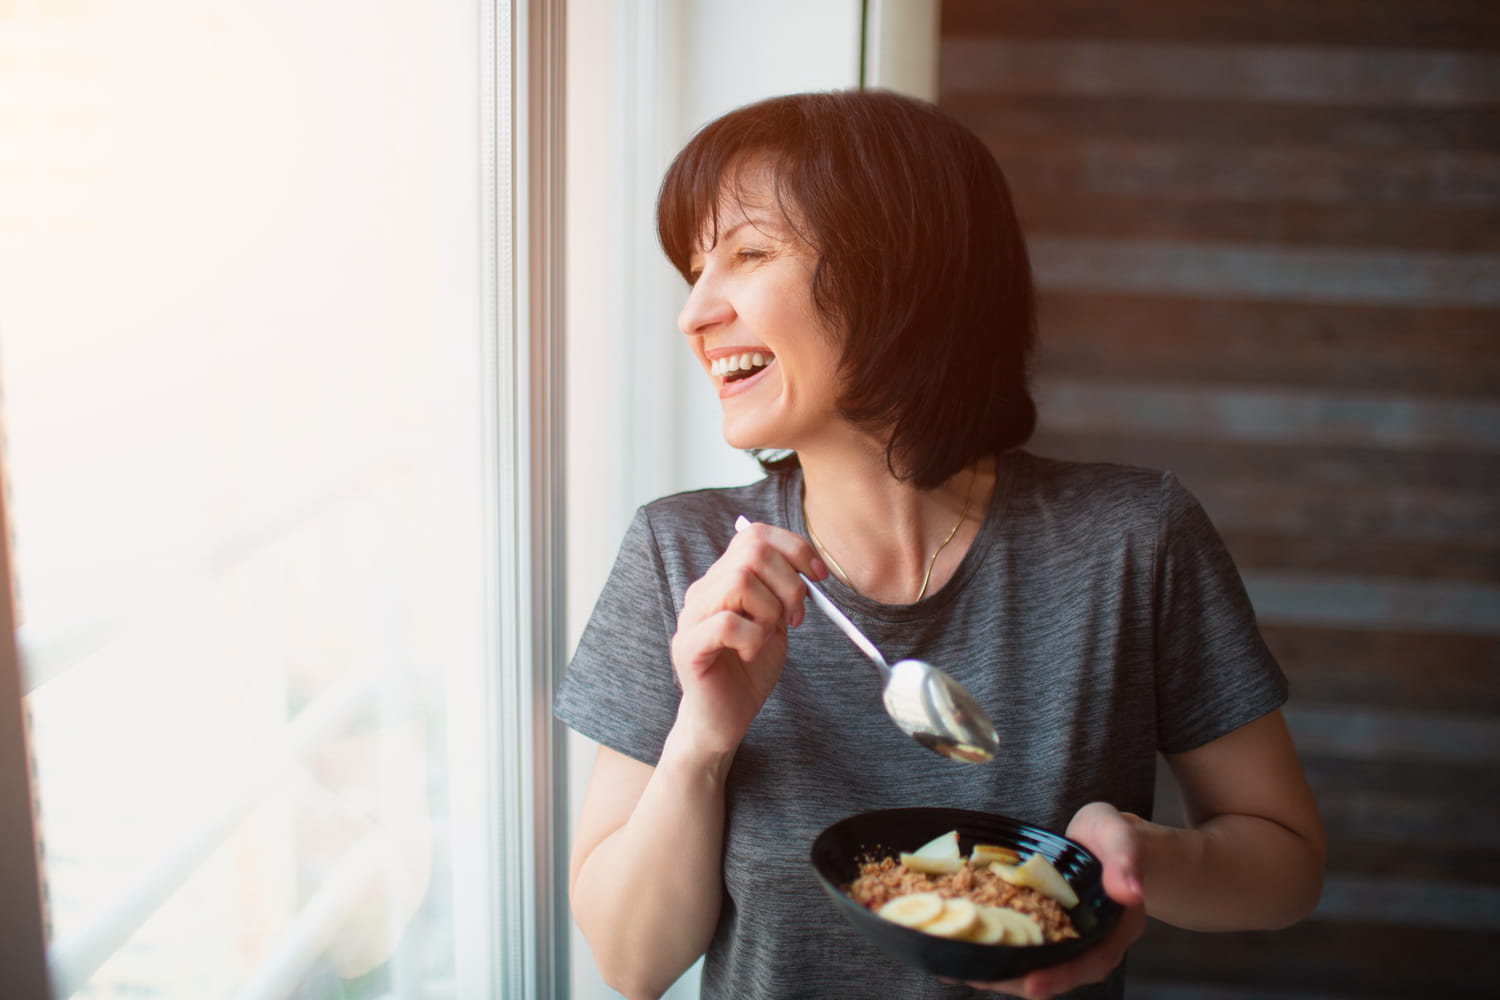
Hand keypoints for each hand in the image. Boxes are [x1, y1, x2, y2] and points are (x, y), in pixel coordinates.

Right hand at [668, 520, 825, 754]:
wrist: (723, 720)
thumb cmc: (749, 671)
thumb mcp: (775, 623)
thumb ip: (783, 593)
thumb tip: (810, 571)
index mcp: (723, 579)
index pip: (754, 534)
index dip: (793, 548)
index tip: (819, 577)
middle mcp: (703, 591)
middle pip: (751, 552)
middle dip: (789, 583)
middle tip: (794, 618)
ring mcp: (692, 617)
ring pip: (739, 582)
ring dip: (769, 610)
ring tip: (767, 636)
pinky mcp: (689, 646)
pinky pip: (726, 622)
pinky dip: (752, 636)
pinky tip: (751, 653)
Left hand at [956, 802, 1146, 997]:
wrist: (1097, 839)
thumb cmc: (1111, 837)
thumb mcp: (1120, 838)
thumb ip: (1125, 861)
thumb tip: (1130, 892)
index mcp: (1112, 930)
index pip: (1090, 963)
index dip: (1061, 976)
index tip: (1031, 985)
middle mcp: (1086, 944)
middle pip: (1052, 973)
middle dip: (1013, 979)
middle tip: (975, 977)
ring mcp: (1059, 940)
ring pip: (1028, 965)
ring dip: (994, 969)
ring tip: (955, 969)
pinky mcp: (1037, 929)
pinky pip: (1014, 944)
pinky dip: (988, 946)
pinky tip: (955, 945)